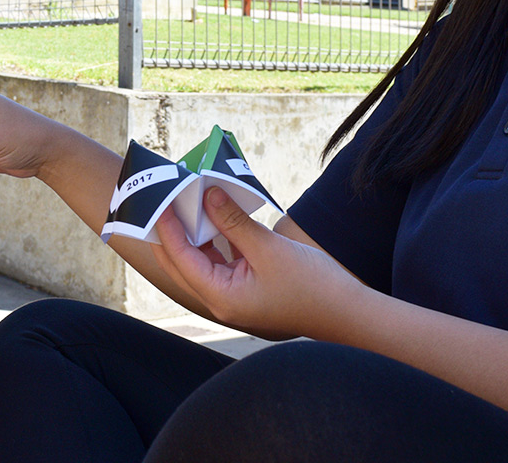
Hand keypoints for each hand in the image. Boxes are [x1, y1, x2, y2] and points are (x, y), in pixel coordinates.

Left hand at [149, 187, 361, 338]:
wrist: (346, 312)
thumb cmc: (311, 285)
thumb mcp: (268, 247)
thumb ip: (233, 221)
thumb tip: (207, 194)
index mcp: (221, 297)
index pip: (181, 259)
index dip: (167, 228)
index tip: (160, 200)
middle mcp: (221, 301)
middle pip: (183, 263)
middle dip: (173, 232)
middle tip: (167, 199)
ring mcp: (233, 297)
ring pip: (202, 262)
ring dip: (195, 234)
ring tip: (188, 202)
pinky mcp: (247, 289)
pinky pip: (222, 262)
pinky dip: (217, 240)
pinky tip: (217, 216)